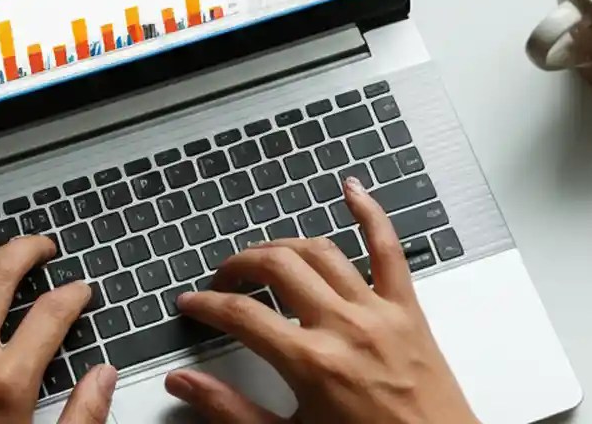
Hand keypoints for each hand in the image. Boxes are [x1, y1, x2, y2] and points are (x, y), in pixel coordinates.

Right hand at [165, 178, 479, 423]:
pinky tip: (351, 190)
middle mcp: (344, 326)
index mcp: (311, 363)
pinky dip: (370, 213)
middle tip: (222, 279)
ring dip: (285, 245)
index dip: (206, 304)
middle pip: (277, 266)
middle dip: (240, 265)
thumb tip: (184, 383)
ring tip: (263, 256)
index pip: (240, 314)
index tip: (192, 303)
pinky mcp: (407, 308)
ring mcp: (378, 311)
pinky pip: (388, 248)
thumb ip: (231, 411)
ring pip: (321, 251)